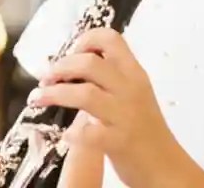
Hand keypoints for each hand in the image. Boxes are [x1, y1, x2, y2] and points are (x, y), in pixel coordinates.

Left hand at [28, 28, 180, 186]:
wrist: (165, 165)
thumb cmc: (143, 128)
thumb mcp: (133, 93)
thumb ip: (109, 77)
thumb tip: (69, 65)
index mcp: (134, 73)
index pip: (110, 38)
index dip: (84, 40)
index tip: (70, 52)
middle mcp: (130, 89)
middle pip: (89, 63)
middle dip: (60, 67)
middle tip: (46, 78)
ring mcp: (125, 115)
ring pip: (85, 94)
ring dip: (54, 94)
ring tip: (38, 98)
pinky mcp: (119, 142)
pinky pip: (90, 133)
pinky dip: (73, 133)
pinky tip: (65, 135)